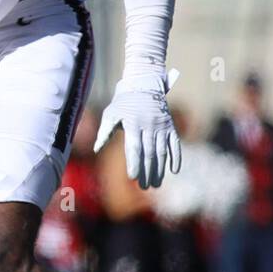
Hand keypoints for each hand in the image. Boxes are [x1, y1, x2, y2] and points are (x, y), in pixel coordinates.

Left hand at [94, 68, 181, 189]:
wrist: (144, 84)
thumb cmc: (123, 102)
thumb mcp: (110, 113)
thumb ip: (104, 131)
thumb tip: (96, 149)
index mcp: (133, 123)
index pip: (134, 147)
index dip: (134, 163)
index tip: (132, 178)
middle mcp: (149, 125)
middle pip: (148, 153)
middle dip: (147, 172)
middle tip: (144, 187)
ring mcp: (162, 125)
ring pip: (162, 151)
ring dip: (160, 169)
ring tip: (156, 184)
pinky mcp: (171, 125)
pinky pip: (175, 144)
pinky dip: (176, 157)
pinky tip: (174, 171)